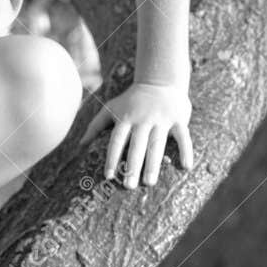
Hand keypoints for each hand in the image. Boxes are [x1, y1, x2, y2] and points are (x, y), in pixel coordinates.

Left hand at [79, 81, 193, 186]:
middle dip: (132, 166)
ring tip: (149, 183)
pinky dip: (185, 150)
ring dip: (153, 164)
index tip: (108, 176)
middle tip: (129, 186)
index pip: (117, 141)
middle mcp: (143, 120)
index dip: (112, 158)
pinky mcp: (178, 119)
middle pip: (137, 146)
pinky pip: (182, 136)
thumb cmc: (131, 100)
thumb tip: (80, 145)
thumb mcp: (111, 108)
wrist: (160, 80)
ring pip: (157, 144)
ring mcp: (161, 119)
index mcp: (126, 118)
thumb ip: (95, 125)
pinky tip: (186, 167)